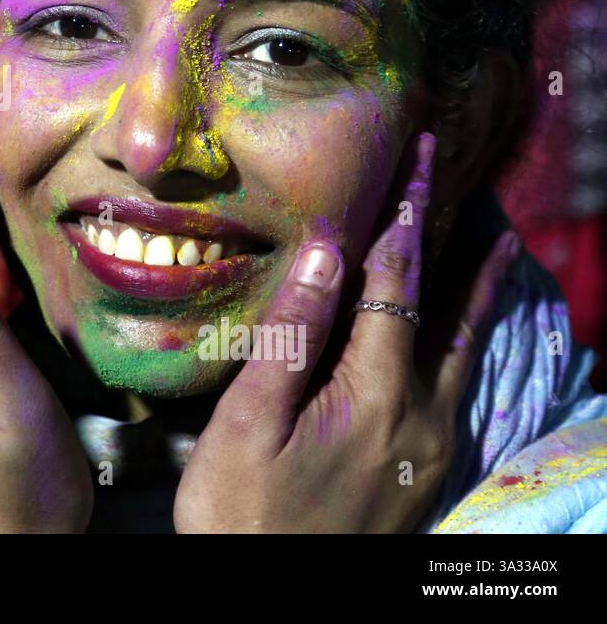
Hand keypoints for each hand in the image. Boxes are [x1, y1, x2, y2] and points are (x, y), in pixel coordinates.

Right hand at [173, 132, 518, 532]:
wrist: (266, 598)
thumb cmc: (239, 512)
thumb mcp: (247, 424)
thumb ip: (294, 336)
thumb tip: (325, 252)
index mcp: (376, 396)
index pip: (396, 283)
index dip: (406, 216)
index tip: (421, 161)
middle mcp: (421, 416)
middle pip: (446, 308)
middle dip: (454, 238)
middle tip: (465, 183)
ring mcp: (430, 447)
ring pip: (465, 348)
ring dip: (479, 290)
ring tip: (501, 245)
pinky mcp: (426, 471)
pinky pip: (461, 385)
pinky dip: (469, 339)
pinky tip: (466, 331)